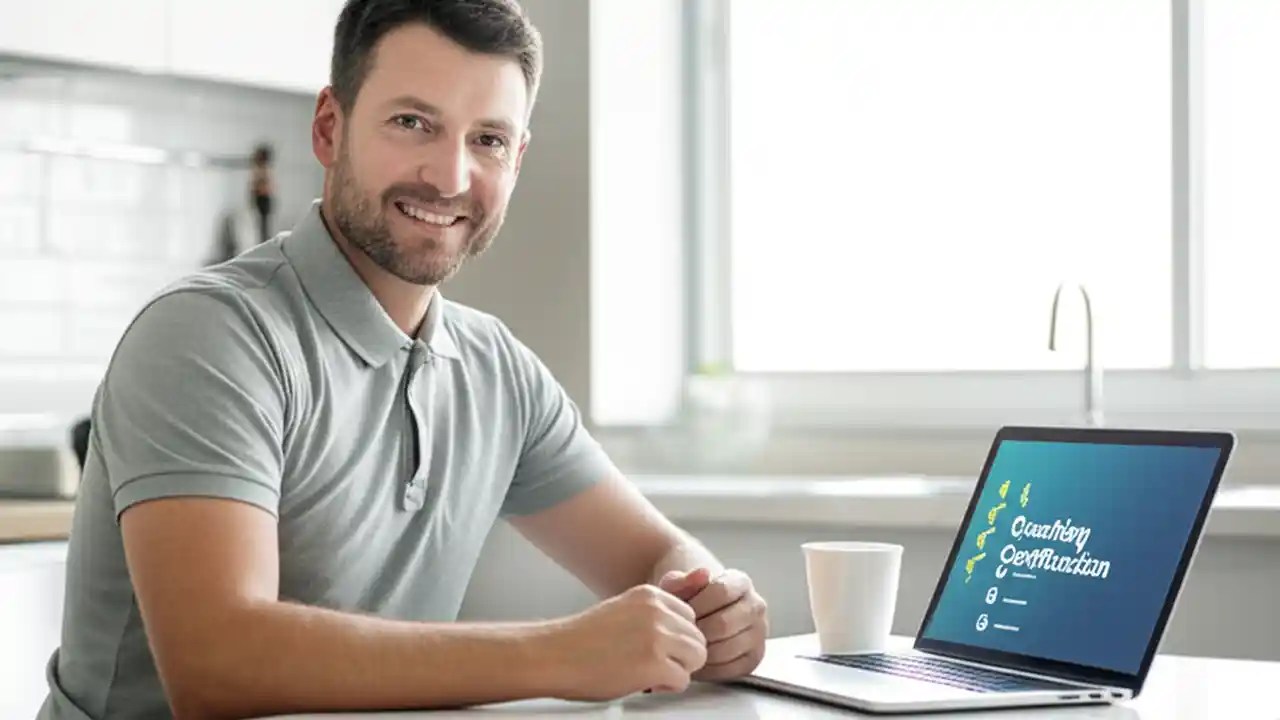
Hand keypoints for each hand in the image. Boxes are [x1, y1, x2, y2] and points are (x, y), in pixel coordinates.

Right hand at [544, 584, 707, 700]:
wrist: (554, 655)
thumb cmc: (584, 639)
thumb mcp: (625, 611)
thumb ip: (655, 613)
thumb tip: (691, 621)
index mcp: (651, 595)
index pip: (690, 617)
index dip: (675, 638)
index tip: (652, 647)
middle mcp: (657, 611)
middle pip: (698, 638)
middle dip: (680, 657)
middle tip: (652, 664)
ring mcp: (657, 636)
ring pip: (697, 658)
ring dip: (677, 670)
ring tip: (649, 673)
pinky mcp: (654, 663)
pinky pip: (684, 680)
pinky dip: (668, 686)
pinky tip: (645, 682)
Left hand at [659, 568, 767, 680]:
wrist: (699, 612)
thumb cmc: (688, 597)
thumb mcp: (678, 583)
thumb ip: (683, 579)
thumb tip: (702, 574)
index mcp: (741, 582)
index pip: (721, 592)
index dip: (696, 604)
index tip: (680, 612)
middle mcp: (756, 606)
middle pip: (724, 624)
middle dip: (697, 632)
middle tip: (679, 635)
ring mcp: (759, 633)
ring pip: (728, 648)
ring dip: (702, 652)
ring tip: (686, 648)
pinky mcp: (755, 657)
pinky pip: (732, 669)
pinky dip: (710, 669)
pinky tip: (696, 661)